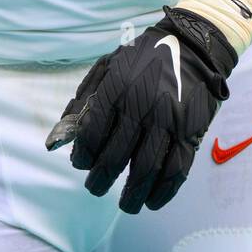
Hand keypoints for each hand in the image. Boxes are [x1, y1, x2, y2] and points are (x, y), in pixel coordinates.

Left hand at [46, 7, 236, 213]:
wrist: (192, 46)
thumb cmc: (143, 58)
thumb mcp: (108, 66)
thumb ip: (83, 99)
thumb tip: (59, 137)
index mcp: (117, 87)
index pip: (93, 131)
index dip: (83, 154)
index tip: (80, 163)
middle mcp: (142, 105)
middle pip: (116, 155)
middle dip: (101, 179)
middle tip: (95, 188)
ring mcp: (168, 120)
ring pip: (147, 168)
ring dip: (132, 194)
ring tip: (124, 204)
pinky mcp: (191, 132)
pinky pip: (176, 170)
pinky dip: (163, 192)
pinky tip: (152, 200)